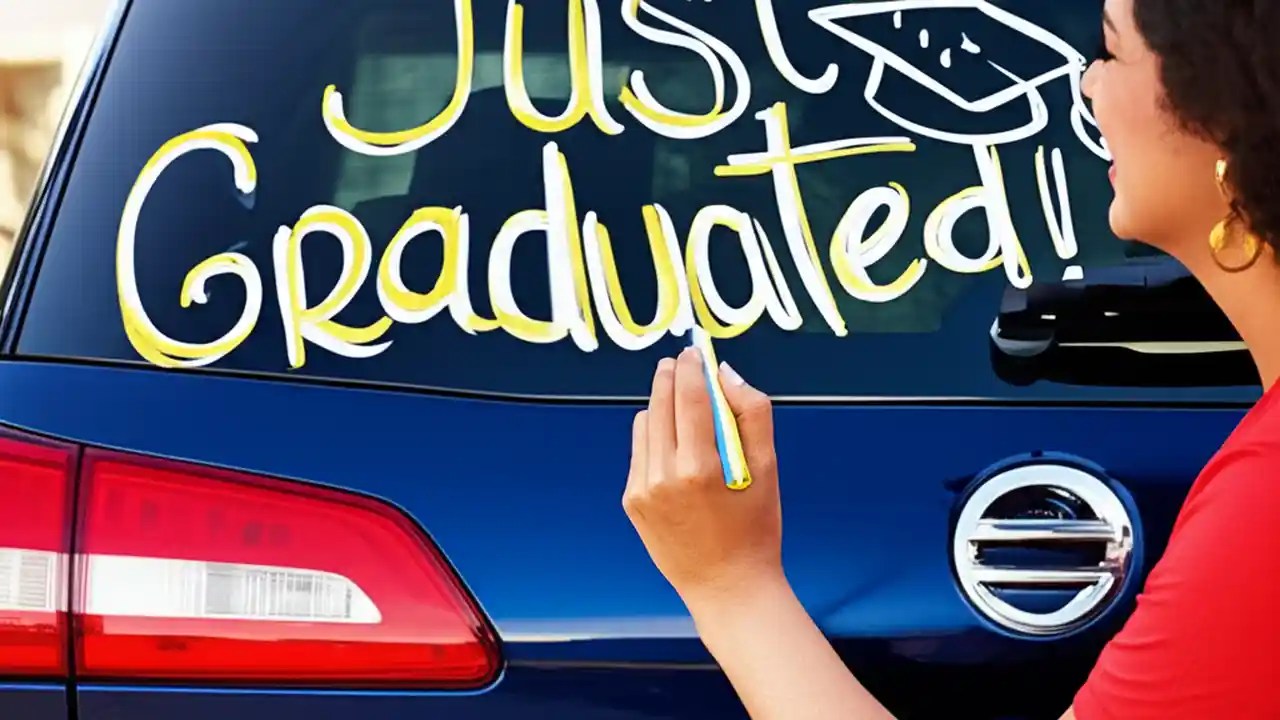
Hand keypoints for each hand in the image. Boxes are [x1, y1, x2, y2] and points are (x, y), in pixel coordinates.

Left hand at [623, 347, 783, 613]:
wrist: (727, 588)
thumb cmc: (755, 530)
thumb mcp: (768, 470)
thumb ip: (753, 415)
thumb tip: (727, 374)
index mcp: (699, 468)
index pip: (688, 398)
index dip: (691, 367)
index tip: (695, 350)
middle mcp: (663, 477)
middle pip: (659, 405)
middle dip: (669, 377)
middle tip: (679, 361)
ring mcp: (642, 491)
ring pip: (645, 426)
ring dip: (660, 406)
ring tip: (678, 400)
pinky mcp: (632, 502)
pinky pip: (640, 453)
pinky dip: (655, 438)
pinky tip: (673, 441)